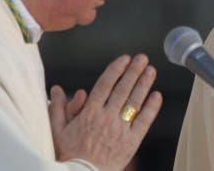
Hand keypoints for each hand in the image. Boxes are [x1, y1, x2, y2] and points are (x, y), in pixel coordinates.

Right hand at [49, 54, 162, 170]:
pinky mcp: (131, 141)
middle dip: (134, 71)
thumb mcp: (57, 131)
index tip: (124, 58)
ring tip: (151, 70)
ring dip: (144, 84)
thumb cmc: (67, 156)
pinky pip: (143, 121)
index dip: (116, 69)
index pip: (105, 84)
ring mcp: (120, 129)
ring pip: (135, 101)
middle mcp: (106, 117)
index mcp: (89, 113)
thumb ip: (58, 108)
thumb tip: (56, 89)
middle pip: (123, 89)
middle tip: (143, 58)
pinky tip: (157, 95)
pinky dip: (151, 108)